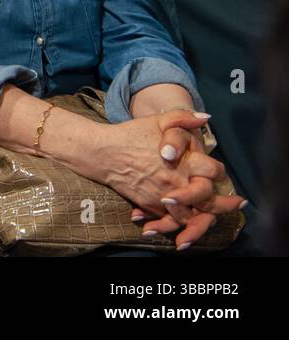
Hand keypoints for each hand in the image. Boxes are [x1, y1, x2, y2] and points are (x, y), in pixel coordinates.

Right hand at [90, 111, 242, 245]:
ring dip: (205, 217)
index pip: (214, 170)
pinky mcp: (150, 205)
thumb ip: (183, 118)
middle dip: (225, 204)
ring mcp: (162, 196)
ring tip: (214, 216)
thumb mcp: (157, 120)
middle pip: (209, 200)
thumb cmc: (130, 134)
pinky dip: (180, 222)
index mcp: (183, 161)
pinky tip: (188, 220)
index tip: (218, 171)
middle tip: (236, 203)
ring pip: (192, 215)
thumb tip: (206, 117)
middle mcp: (176, 182)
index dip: (219, 171)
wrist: (102, 152)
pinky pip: (170, 219)